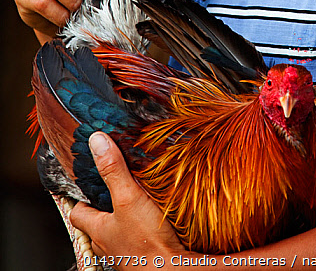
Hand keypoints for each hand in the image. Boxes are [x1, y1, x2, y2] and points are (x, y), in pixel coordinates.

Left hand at [70, 132, 185, 260]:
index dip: (81, 200)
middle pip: (99, 223)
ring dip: (125, 218)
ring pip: (119, 231)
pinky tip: (155, 220)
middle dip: (105, 207)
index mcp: (99, 230)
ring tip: (138, 201)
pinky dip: (142, 228)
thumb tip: (97, 141)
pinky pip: (138, 239)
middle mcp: (109, 244)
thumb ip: (114, 170)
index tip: (85, 186)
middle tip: (116, 188)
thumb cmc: (147, 243)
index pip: (79, 213)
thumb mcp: (128, 198)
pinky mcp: (144, 256)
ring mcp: (126, 252)